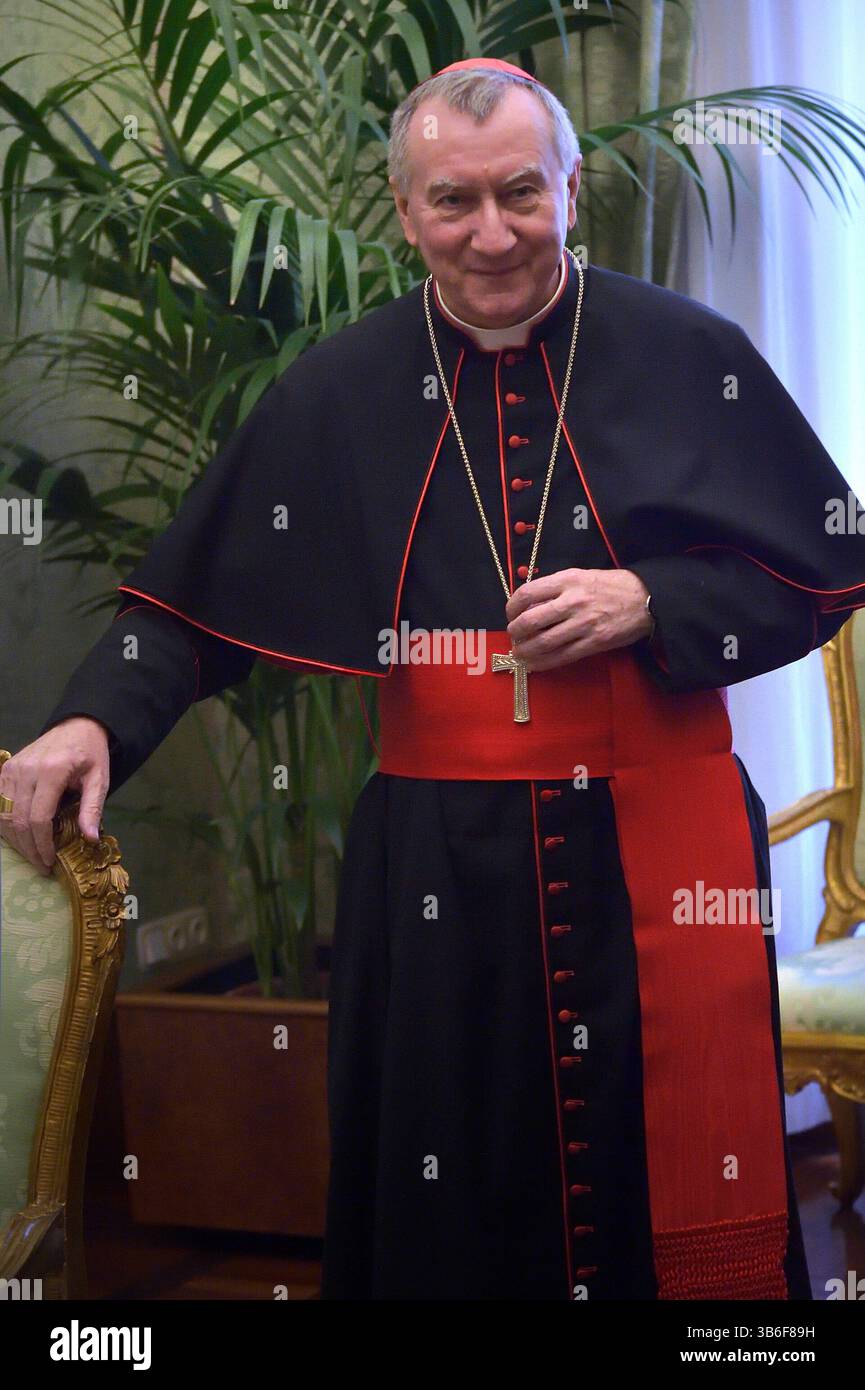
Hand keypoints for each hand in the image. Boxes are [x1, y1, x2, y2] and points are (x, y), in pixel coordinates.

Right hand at [0, 717, 109, 874]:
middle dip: (29, 848)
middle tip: (41, 865)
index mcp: (52, 771)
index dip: (42, 844)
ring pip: (4, 815)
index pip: (39, 817)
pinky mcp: (6, 770)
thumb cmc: (90, 753)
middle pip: (19, 820)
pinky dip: (6, 824)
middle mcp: (26, 770)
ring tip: (32, 854)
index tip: (50, 861)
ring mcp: (11, 769)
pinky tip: (20, 837)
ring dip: (16, 840)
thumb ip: (93, 808)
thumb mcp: (100, 779)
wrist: (76, 726)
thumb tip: (89, 839)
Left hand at [505, 567, 652, 670]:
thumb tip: (527, 606)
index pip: (527, 593)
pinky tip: (534, 664)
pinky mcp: (594, 643)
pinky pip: (562, 657)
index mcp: (568, 580)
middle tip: (513, 636)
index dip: (511, 607)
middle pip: (531, 620)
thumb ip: (555, 588)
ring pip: (544, 642)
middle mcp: (573, 601)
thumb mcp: (580, 576)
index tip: (510, 614)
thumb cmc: (610, 586)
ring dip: (525, 651)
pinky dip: (543, 663)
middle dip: (515, 632)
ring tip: (519, 653)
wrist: (645, 598)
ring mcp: (584, 624)